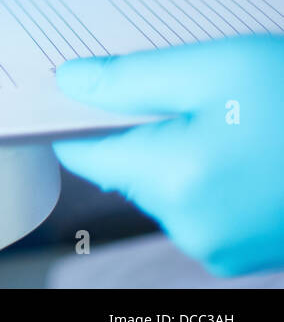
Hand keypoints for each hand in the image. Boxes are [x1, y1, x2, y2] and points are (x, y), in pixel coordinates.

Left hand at [54, 36, 283, 276]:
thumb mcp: (212, 68)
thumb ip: (127, 79)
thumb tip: (69, 83)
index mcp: (173, 180)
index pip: (84, 155)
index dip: (79, 119)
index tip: (85, 93)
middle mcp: (191, 227)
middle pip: (126, 172)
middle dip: (145, 132)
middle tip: (194, 95)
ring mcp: (222, 248)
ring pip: (165, 190)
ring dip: (182, 155)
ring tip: (236, 122)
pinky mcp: (249, 253)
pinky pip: (204, 208)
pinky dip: (213, 178)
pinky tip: (252, 149)